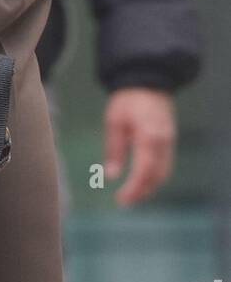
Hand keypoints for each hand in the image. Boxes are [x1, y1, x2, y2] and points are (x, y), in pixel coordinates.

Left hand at [104, 88, 176, 205]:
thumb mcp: (115, 122)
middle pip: (157, 177)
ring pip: (164, 173)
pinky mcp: (170, 139)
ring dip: (150, 186)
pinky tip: (142, 180)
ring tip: (131, 194)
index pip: (144, 172)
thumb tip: (112, 176)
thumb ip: (115, 150)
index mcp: (149, 137)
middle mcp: (163, 142)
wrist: (147, 79)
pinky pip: (166, 165)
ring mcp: (170, 141)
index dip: (134, 190)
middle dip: (142, 192)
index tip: (121, 200)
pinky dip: (155, 176)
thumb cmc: (127, 99)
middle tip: (124, 201)